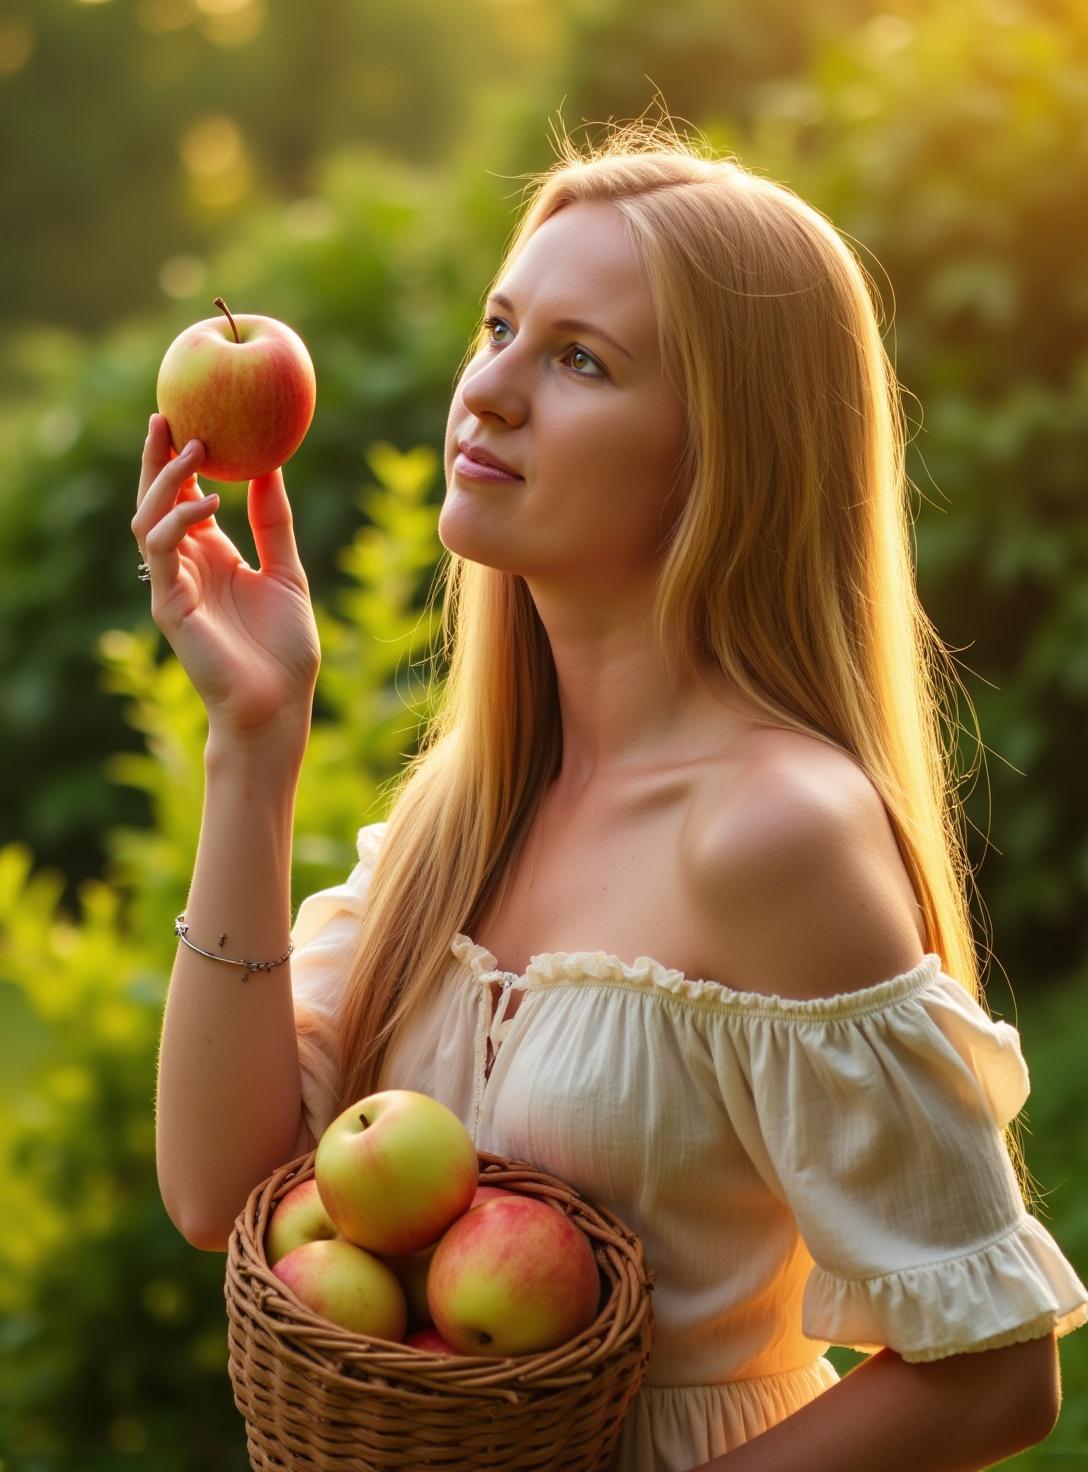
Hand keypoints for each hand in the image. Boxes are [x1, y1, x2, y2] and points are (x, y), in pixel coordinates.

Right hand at [130, 414, 320, 747]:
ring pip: (148, 518)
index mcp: (212, 557)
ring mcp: (172, 585)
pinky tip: (208, 500)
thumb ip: (275, 523)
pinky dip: (178, 520)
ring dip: (165, 480)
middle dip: (158, 459)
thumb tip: (270, 466)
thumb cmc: (285, 649)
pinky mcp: (168, 605)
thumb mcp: (287, 572)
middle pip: (157, 500)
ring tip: (195, 447)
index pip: (184, 498)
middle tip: (169, 415)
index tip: (195, 417)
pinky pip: (160, 550)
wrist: (278, 705)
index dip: (183, 460)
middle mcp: (186, 566)